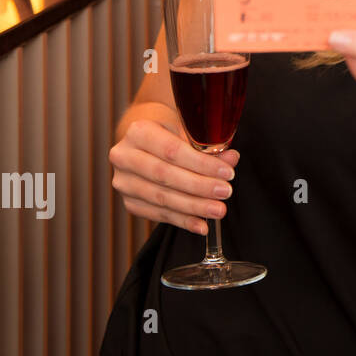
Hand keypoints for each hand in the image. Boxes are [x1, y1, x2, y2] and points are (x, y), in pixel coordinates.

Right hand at [109, 117, 239, 235]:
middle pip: (165, 175)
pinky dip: (182, 220)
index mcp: (138, 131)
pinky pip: (158, 214)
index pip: (172, 151)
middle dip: (199, 187)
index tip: (227, 173)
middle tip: (225, 192)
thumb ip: (209, 146)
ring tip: (218, 210)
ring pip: (161, 198)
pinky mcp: (129, 202)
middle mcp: (124, 156)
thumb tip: (231, 159)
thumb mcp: (188, 131)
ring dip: (193, 207)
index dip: (201, 164)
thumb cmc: (171, 132)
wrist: (147, 142)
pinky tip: (201, 224)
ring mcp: (124, 181)